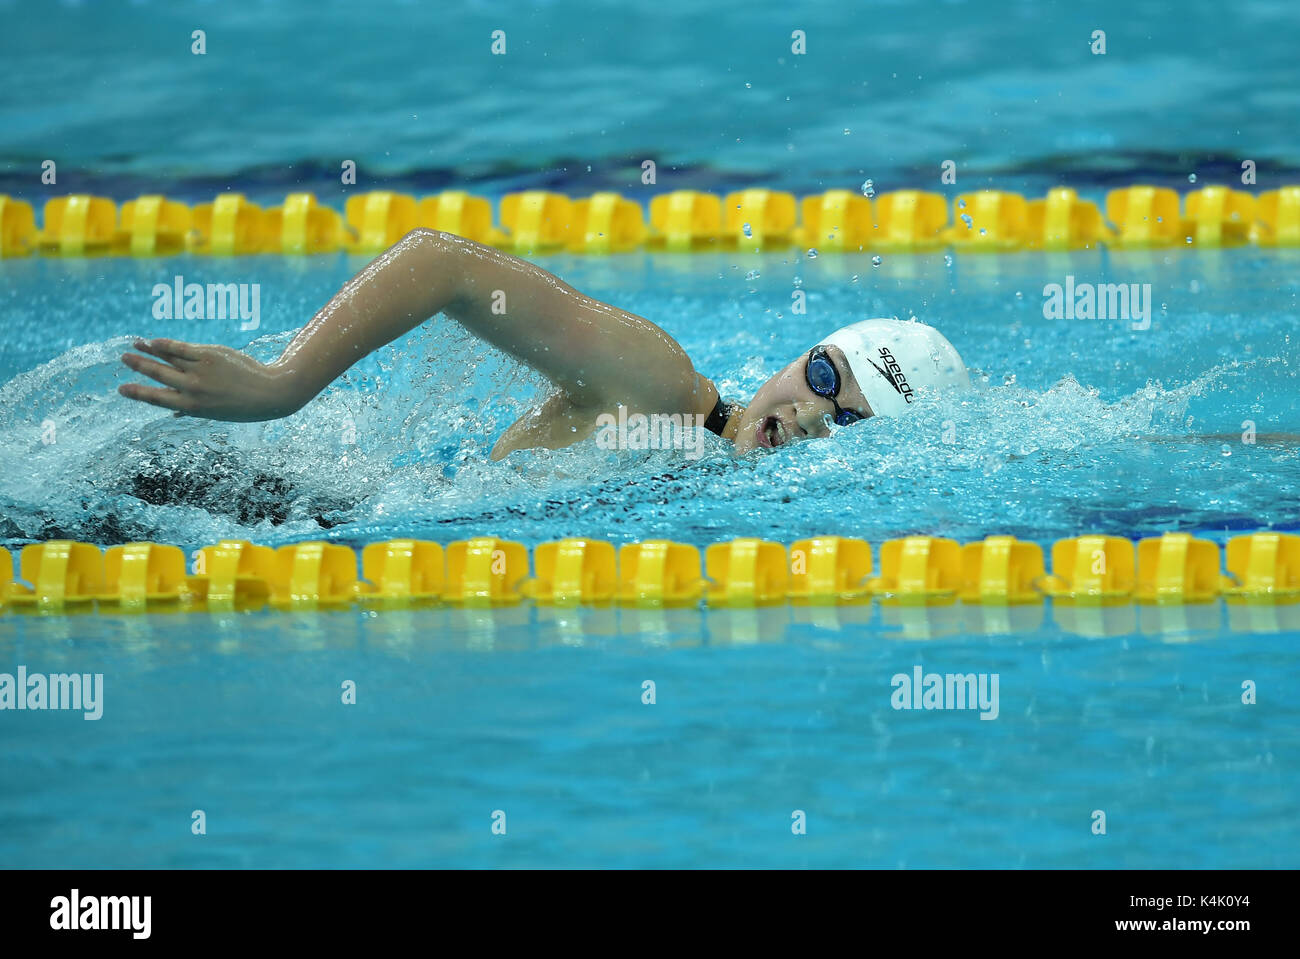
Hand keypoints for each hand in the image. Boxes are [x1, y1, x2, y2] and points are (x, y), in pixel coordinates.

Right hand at [119, 338, 298, 421]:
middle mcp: (192, 389)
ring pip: (166, 358)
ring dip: (148, 350)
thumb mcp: (214, 413)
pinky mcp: (208, 355)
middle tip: (123, 358)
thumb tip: (173, 415)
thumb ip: (191, 410)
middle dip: (138, 366)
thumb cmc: (240, 404)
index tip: (121, 389)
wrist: (268, 393)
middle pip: (157, 374)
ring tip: (135, 345)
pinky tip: (154, 341)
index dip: (137, 393)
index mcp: (191, 407)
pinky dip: (165, 344)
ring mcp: (199, 371)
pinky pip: (181, 348)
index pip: (157, 399)